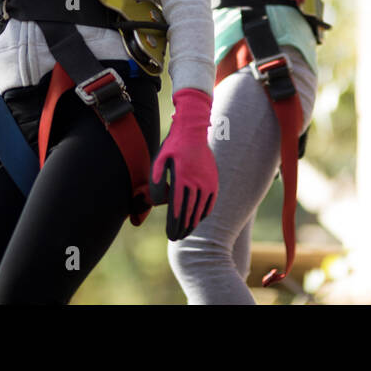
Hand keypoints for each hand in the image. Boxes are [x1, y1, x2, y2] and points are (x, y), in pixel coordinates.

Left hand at [150, 88, 217, 239]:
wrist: (193, 131)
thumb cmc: (173, 146)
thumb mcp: (159, 159)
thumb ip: (156, 180)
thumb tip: (159, 201)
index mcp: (182, 178)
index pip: (178, 208)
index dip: (174, 224)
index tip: (170, 234)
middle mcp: (196, 182)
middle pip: (190, 212)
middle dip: (182, 228)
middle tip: (176, 238)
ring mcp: (207, 182)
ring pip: (201, 209)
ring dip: (193, 223)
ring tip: (186, 233)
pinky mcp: (214, 180)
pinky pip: (210, 201)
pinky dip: (204, 213)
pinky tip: (198, 219)